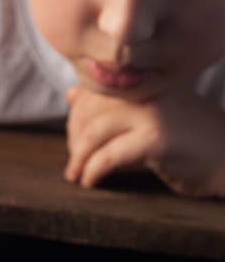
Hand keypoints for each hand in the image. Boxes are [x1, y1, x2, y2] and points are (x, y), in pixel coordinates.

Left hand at [65, 84, 224, 197]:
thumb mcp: (147, 115)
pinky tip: (91, 181)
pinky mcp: (156, 139)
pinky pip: (110, 155)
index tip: (74, 142)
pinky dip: (94, 170)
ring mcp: (152, 112)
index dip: (75, 119)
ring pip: (95, 132)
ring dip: (79, 158)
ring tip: (76, 175)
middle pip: (90, 111)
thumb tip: (72, 94)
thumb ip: (112, 105)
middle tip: (73, 163)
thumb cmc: (189, 140)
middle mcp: (147, 90)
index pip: (93, 92)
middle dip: (74, 140)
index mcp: (144, 81)